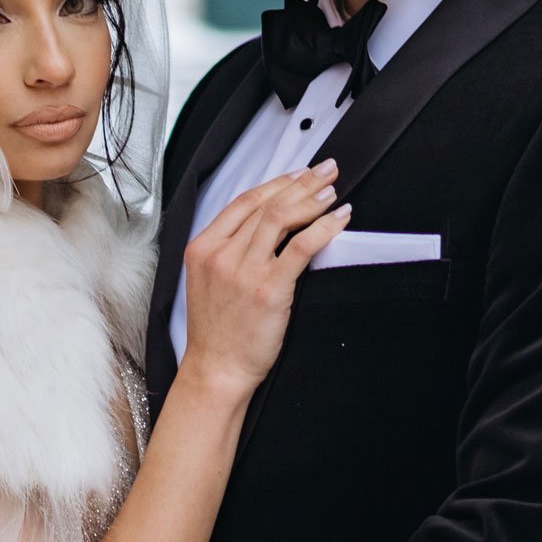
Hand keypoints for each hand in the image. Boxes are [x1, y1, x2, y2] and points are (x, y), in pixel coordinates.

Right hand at [180, 161, 350, 402]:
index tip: (298, 175)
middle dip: (300, 183)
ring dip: (313, 199)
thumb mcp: (208, 282)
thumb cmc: (217, 333)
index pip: (243, 202)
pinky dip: (324, 227)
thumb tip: (267, 226)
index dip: (275, 183)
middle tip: (325, 171)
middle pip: (266, 204)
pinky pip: (302, 246)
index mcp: (202, 248)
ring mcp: (244, 270)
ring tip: (332, 191)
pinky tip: (338, 218)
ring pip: (282, 217)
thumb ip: (229, 251)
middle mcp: (221, 254)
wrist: (217, 370)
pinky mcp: (269, 288)